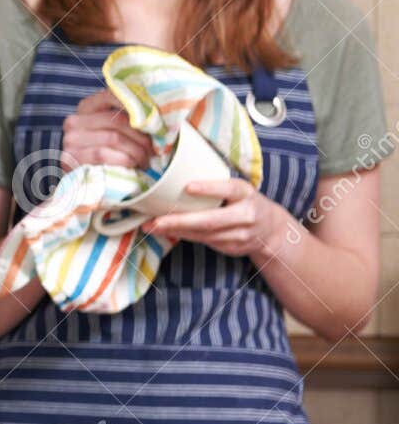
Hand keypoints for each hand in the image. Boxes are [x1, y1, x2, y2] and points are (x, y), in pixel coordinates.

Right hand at [61, 88, 155, 169]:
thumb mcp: (109, 131)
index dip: (133, 102)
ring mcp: (71, 140)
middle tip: (153, 149)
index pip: (110, 95)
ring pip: (114, 138)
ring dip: (137, 151)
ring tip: (145, 160)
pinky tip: (133, 165)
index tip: (152, 115)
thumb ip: (123, 119)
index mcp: (85, 108)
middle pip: (118, 120)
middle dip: (141, 136)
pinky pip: (105, 154)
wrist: (82, 183)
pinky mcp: (72, 157)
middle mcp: (74, 121)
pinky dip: (124, 160)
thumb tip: (153, 111)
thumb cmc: (102, 152)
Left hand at [141, 179, 293, 260]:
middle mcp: (246, 214)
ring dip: (176, 231)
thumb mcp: (237, 189)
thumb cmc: (243, 201)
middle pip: (211, 219)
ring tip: (152, 226)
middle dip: (180, 221)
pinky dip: (184, 236)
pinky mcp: (233, 247)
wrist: (271, 229)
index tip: (188, 187)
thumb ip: (215, 185)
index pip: (228, 189)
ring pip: (205, 234)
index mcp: (246, 193)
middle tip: (155, 221)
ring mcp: (241, 234)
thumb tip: (174, 176)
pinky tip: (166, 231)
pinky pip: (204, 241)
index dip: (209, 188)